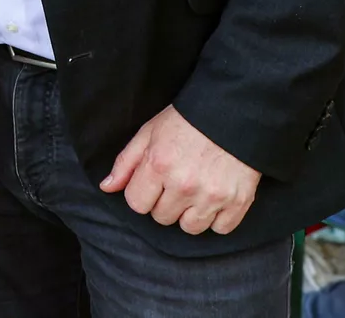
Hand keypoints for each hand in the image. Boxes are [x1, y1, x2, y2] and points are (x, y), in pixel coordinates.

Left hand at [100, 105, 259, 234]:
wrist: (232, 114)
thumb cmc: (186, 122)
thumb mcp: (148, 133)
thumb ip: (125, 163)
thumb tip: (106, 187)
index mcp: (158, 165)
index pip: (137, 204)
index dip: (141, 194)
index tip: (152, 184)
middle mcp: (184, 185)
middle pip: (162, 218)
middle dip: (164, 203)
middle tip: (175, 183)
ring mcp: (212, 196)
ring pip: (190, 228)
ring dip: (189, 214)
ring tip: (194, 192)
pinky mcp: (238, 202)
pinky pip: (220, 229)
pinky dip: (217, 218)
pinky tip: (214, 198)